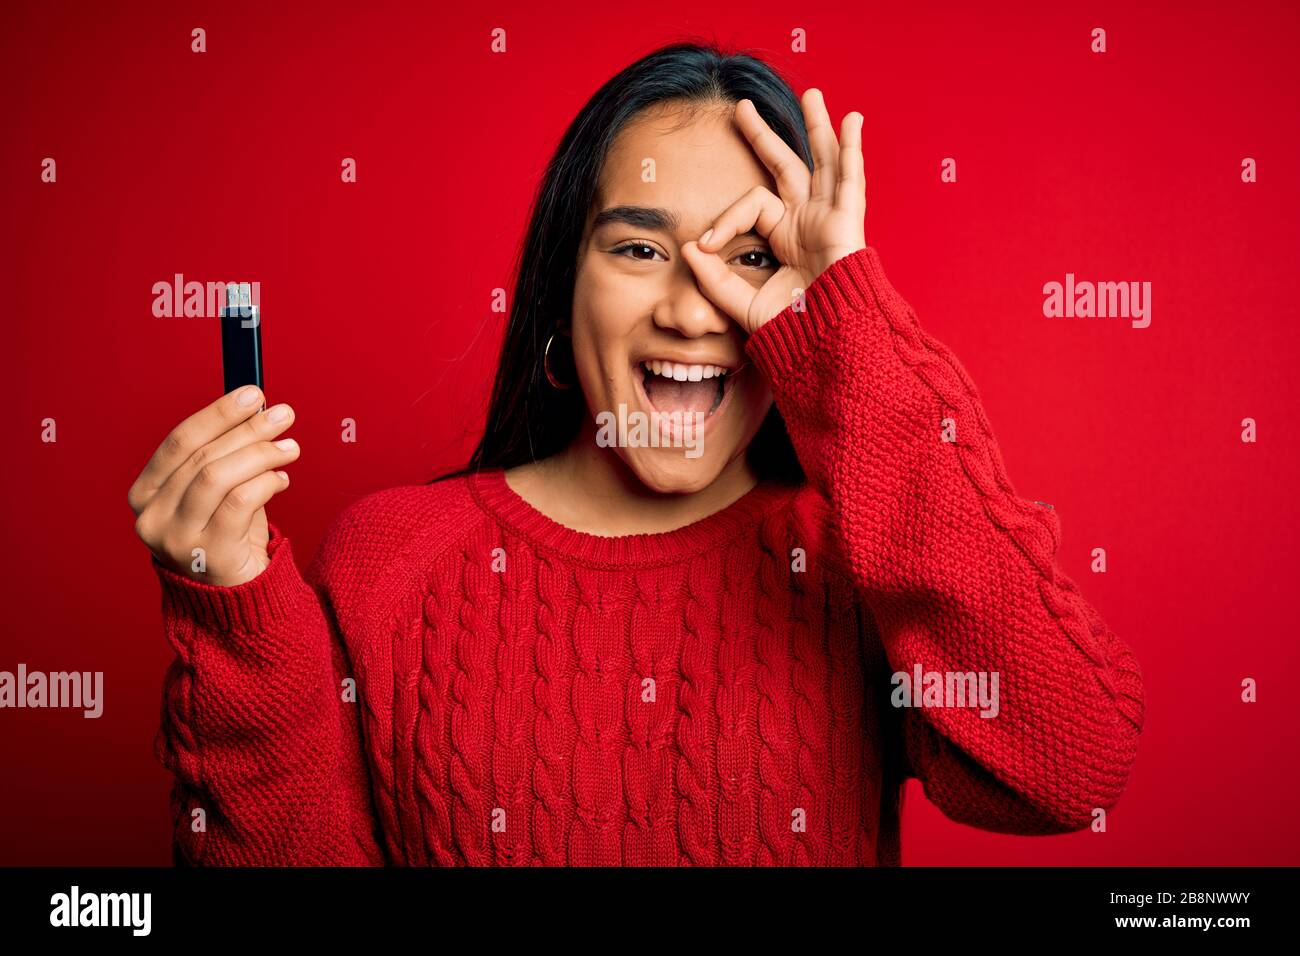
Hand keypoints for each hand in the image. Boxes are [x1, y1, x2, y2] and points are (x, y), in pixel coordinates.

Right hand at [127, 386, 299, 586]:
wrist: (235, 596)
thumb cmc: (227, 534)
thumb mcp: (219, 491)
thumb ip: (226, 455)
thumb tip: (257, 409)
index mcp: (145, 494)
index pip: (179, 441)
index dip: (217, 414)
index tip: (252, 394)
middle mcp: (151, 517)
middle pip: (202, 456)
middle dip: (247, 430)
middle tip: (283, 415)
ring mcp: (175, 539)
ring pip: (218, 476)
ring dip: (260, 454)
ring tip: (290, 448)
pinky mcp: (207, 556)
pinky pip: (239, 503)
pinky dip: (266, 483)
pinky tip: (282, 479)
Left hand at [681, 88, 866, 334]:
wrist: (823, 343)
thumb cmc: (791, 329)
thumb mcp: (741, 302)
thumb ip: (713, 277)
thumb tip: (689, 246)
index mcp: (785, 236)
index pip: (751, 205)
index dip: (726, 221)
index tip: (707, 246)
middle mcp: (807, 221)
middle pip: (786, 166)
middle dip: (765, 136)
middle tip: (741, 108)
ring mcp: (829, 218)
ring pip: (822, 162)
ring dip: (818, 127)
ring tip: (813, 94)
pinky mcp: (848, 223)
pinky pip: (850, 179)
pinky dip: (851, 148)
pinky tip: (851, 120)